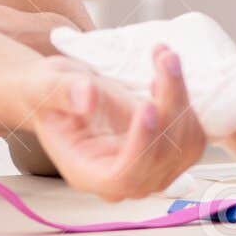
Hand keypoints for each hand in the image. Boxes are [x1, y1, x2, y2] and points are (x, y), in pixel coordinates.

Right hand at [28, 45, 203, 201]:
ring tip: (163, 57)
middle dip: (169, 104)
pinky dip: (186, 100)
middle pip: (160, 158)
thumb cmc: (47, 94)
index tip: (147, 106)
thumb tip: (86, 97)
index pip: (121, 177)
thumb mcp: (44, 86)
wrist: (62, 90)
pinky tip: (165, 74)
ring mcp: (148, 167)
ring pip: (184, 145)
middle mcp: (121, 178)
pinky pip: (192, 134)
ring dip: (181, 97)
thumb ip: (62, 93)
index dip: (141, 147)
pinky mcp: (167, 150)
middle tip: (164, 59)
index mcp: (87, 172)